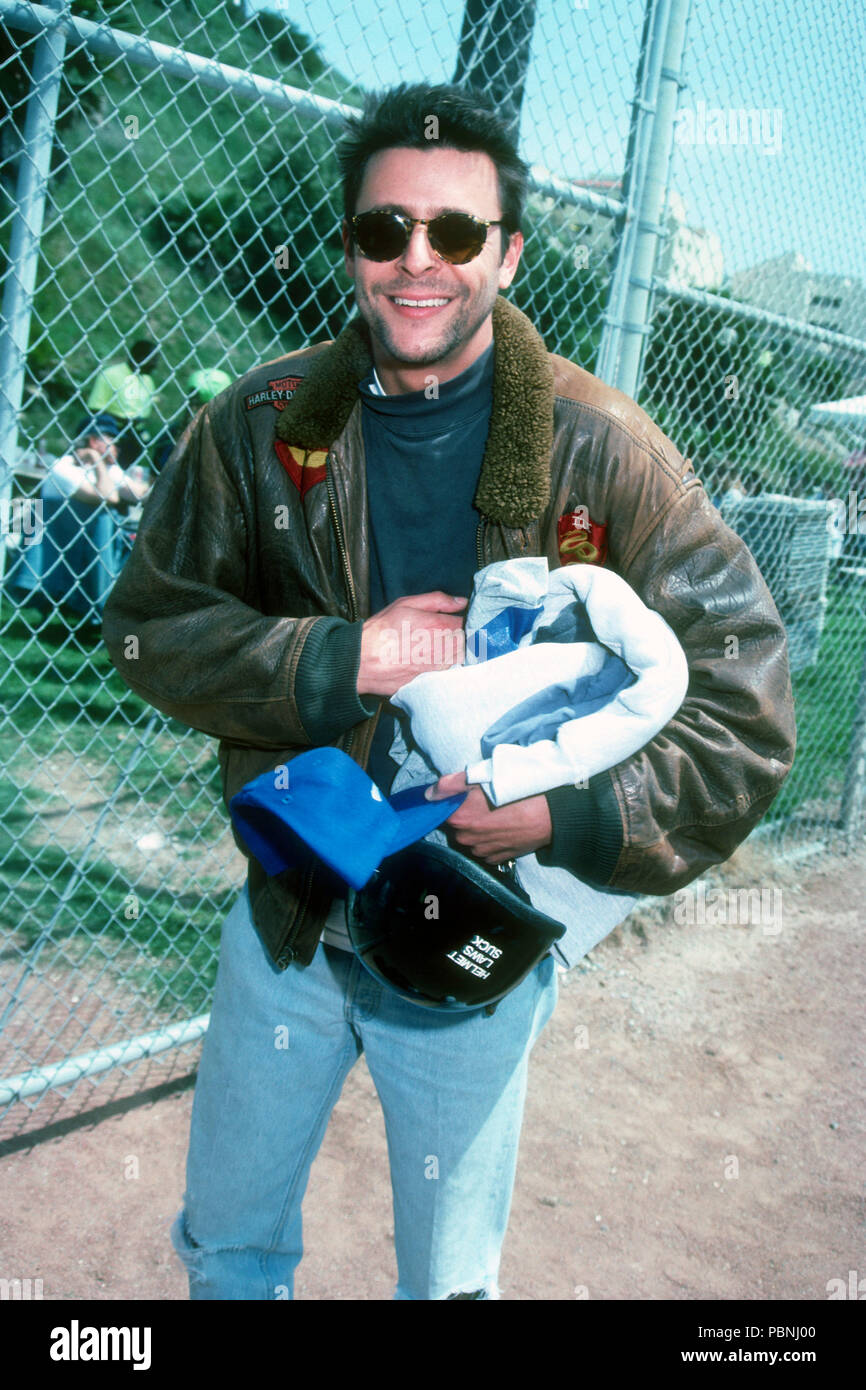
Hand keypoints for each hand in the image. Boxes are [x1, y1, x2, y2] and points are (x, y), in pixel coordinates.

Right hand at [358, 591, 467, 696]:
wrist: (361, 661)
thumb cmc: (382, 630)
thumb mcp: (406, 604)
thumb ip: (437, 600)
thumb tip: (461, 602)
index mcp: (438, 625)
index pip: (469, 624)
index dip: (467, 622)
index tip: (461, 622)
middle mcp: (441, 648)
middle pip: (468, 644)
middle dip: (464, 639)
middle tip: (450, 636)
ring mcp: (437, 667)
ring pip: (461, 660)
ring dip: (457, 653)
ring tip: (440, 649)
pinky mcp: (430, 681)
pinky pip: (449, 674)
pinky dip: (448, 668)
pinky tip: (435, 663)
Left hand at [426, 770, 552, 864]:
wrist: (549, 816)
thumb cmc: (517, 793)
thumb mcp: (482, 778)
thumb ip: (451, 784)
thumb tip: (428, 794)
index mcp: (458, 818)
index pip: (440, 812)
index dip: (450, 803)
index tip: (463, 797)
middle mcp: (465, 838)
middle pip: (455, 826)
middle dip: (465, 816)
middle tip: (483, 803)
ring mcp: (480, 851)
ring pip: (470, 838)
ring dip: (477, 829)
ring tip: (495, 816)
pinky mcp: (495, 858)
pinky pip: (483, 849)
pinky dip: (489, 840)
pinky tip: (502, 829)